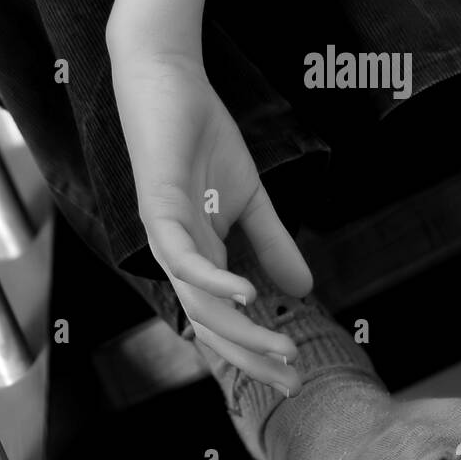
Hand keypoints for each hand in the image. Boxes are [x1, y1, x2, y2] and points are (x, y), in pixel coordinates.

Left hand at [111, 47, 313, 394]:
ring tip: (279, 346)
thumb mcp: (250, 197)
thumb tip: (303, 291)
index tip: (295, 373)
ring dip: (238, 329)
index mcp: (195, 254)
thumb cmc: (202, 136)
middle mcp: (175, 253)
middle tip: (293, 379)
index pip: (222, 319)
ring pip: (195, 300)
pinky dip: (212, 281)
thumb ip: (271, 242)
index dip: (256, 349)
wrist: (169, 80)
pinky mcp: (158, 206)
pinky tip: (245, 297)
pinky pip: (181, 256)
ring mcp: (164, 232)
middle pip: (207, 324)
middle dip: (250, 356)